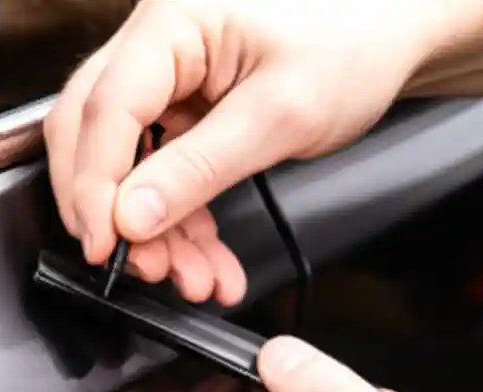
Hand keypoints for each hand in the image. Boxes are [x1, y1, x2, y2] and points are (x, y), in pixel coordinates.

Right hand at [44, 0, 452, 304]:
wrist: (392, 33)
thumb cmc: (352, 43)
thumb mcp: (280, 115)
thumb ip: (199, 169)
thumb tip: (131, 217)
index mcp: (170, 22)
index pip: (104, 110)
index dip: (94, 186)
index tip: (105, 244)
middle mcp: (154, 44)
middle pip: (90, 135)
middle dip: (111, 212)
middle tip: (139, 266)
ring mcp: (164, 77)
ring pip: (124, 163)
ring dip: (151, 228)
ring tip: (188, 276)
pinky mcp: (180, 108)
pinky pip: (158, 171)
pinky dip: (178, 218)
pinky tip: (201, 256)